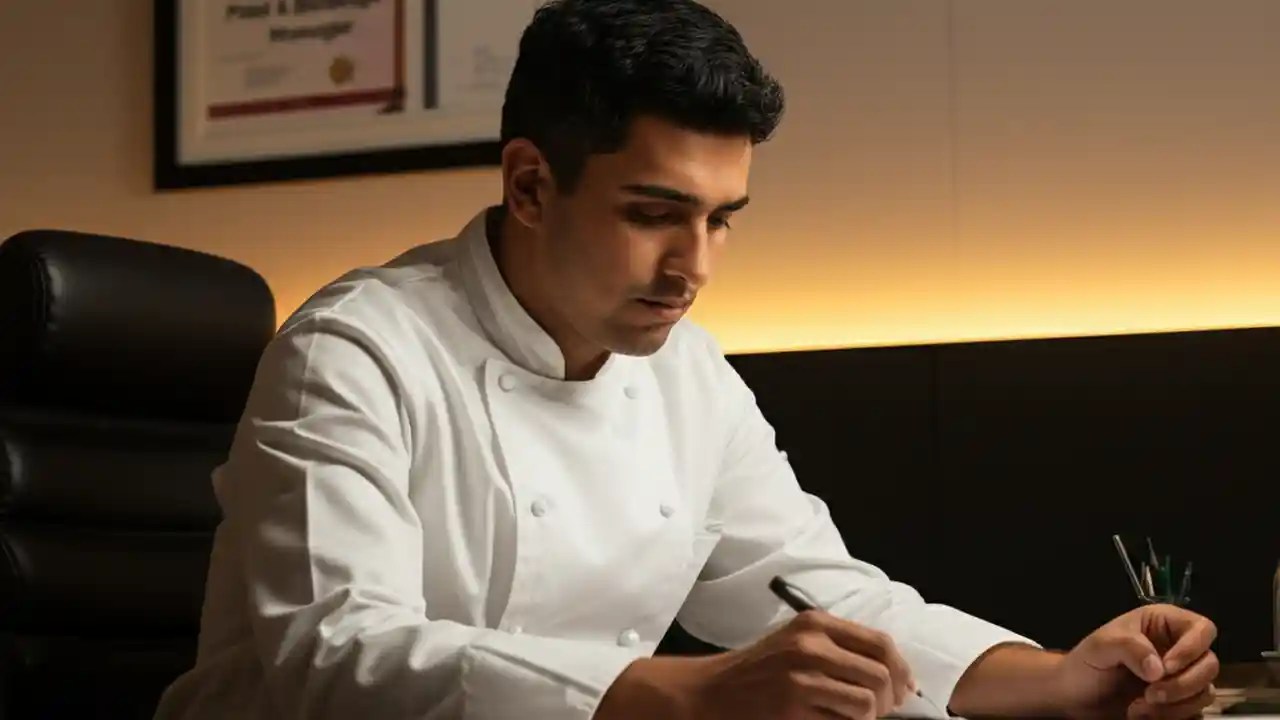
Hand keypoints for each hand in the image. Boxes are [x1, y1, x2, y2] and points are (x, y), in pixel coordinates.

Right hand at [596, 610, 914, 719]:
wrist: (712, 691)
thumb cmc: (759, 670)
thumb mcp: (797, 643)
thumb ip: (838, 648)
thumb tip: (893, 673)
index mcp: (815, 623)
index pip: (881, 642)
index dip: (902, 669)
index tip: (905, 688)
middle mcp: (811, 643)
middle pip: (881, 673)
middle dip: (890, 699)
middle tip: (882, 711)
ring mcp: (802, 676)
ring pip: (868, 702)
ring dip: (869, 717)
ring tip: (854, 718)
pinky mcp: (795, 706)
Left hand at [1056, 603, 1218, 719]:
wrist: (1076, 698)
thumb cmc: (1086, 664)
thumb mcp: (1100, 647)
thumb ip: (1128, 647)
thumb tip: (1158, 668)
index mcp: (1163, 624)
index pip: (1201, 628)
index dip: (1192, 649)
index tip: (1165, 668)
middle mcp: (1178, 649)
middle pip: (1210, 665)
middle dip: (1182, 684)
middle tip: (1150, 694)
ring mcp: (1181, 678)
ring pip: (1205, 692)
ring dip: (1177, 706)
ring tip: (1139, 708)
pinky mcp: (1180, 704)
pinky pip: (1196, 714)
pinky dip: (1175, 718)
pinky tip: (1145, 717)